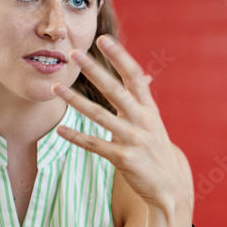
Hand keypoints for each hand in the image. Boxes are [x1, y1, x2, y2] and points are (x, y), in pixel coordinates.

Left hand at [54, 35, 193, 226]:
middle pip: (115, 90)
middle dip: (94, 70)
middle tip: (74, 53)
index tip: (103, 39)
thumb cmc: (157, 151)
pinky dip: (77, 137)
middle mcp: (142, 121)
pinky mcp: (124, 159)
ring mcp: (133, 140)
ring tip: (56, 88)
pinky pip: (96, 145)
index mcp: (149, 108)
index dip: (120, 57)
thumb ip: (143, 100)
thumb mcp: (154, 122)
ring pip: (100, 116)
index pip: (134, 76)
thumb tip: (142, 76)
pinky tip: (60, 130)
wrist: (170, 187)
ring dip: (76, 101)